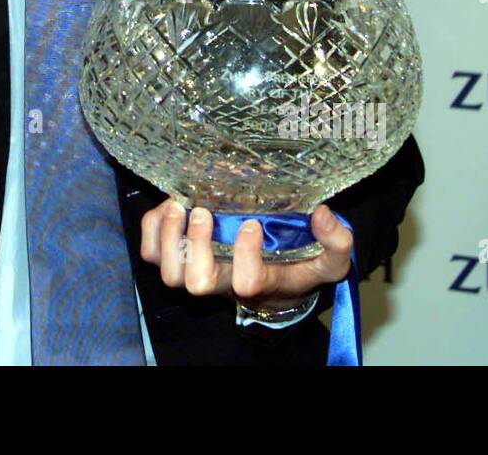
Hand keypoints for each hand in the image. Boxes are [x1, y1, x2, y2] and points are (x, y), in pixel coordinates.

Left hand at [140, 199, 352, 311]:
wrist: (274, 280)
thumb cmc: (300, 266)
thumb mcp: (330, 258)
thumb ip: (337, 241)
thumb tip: (323, 215)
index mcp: (260, 280)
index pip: (247, 282)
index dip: (246, 255)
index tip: (253, 224)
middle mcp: (223, 281)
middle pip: (195, 282)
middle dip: (195, 246)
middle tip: (204, 212)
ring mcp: (196, 270)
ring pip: (168, 271)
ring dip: (168, 237)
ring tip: (180, 206)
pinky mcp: (176, 258)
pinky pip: (150, 253)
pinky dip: (152, 228)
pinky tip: (168, 206)